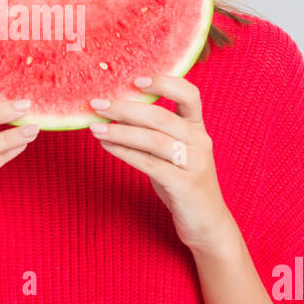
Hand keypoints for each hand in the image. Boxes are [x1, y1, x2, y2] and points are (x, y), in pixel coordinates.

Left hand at [88, 74, 235, 253]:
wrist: (208, 223)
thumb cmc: (184, 183)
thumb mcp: (175, 153)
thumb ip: (156, 133)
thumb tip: (116, 113)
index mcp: (198, 129)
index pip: (189, 94)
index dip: (164, 82)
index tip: (135, 80)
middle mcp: (200, 142)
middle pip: (161, 117)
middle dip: (125, 108)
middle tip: (97, 104)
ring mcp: (194, 164)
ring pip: (153, 140)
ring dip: (120, 131)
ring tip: (95, 127)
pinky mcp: (184, 185)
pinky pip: (149, 164)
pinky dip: (125, 152)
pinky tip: (106, 146)